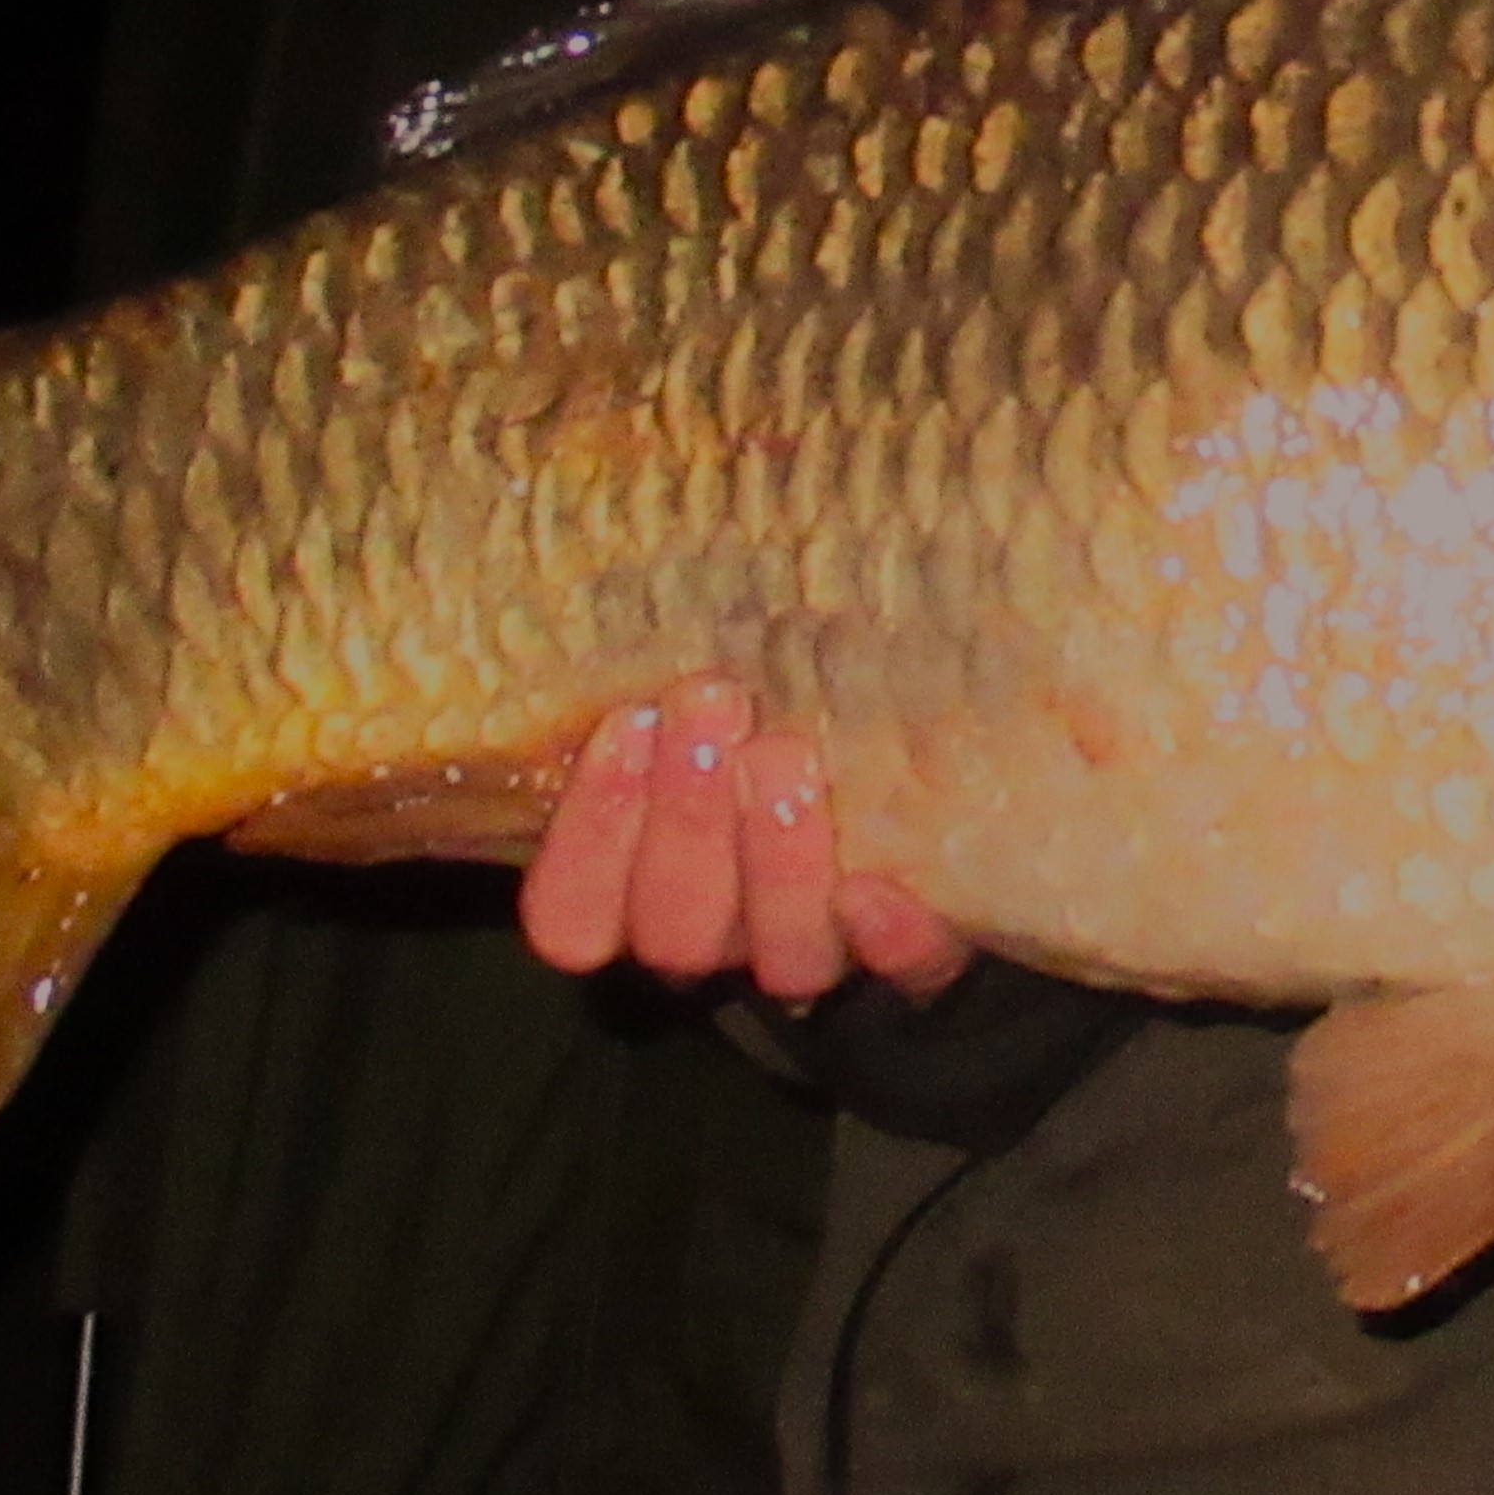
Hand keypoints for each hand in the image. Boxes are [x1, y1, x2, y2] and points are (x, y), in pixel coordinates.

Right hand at [517, 674, 974, 1002]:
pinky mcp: (917, 951)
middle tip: (713, 704)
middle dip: (687, 820)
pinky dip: (893, 939)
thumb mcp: (704, 667)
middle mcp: (720, 933)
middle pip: (675, 933)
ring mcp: (818, 948)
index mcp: (638, 886)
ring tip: (789, 753)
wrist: (922, 749)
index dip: (590, 838)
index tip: (626, 723)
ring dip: (775, 862)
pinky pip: (907, 974)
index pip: (572, 916)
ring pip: (780, 958)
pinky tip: (881, 886)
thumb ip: (660, 651)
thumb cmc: (774, 684)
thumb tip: (600, 520)